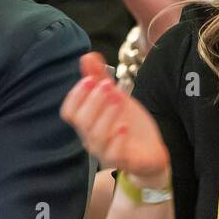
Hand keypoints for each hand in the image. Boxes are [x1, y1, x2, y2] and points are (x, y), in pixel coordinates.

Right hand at [61, 52, 169, 180]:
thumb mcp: (116, 97)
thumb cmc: (128, 124)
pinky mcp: (123, 161)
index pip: (69, 112)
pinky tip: (125, 126)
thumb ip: (100, 78)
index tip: (90, 79)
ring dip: (107, 114)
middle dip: (93, 101)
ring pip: (96, 137)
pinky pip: (113, 154)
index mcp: (87, 122)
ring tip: (119, 98)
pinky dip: (118, 139)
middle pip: (81, 122)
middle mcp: (91, 138)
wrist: (150, 151)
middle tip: (108, 86)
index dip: (76, 96)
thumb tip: (86, 56)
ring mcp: (105, 151)